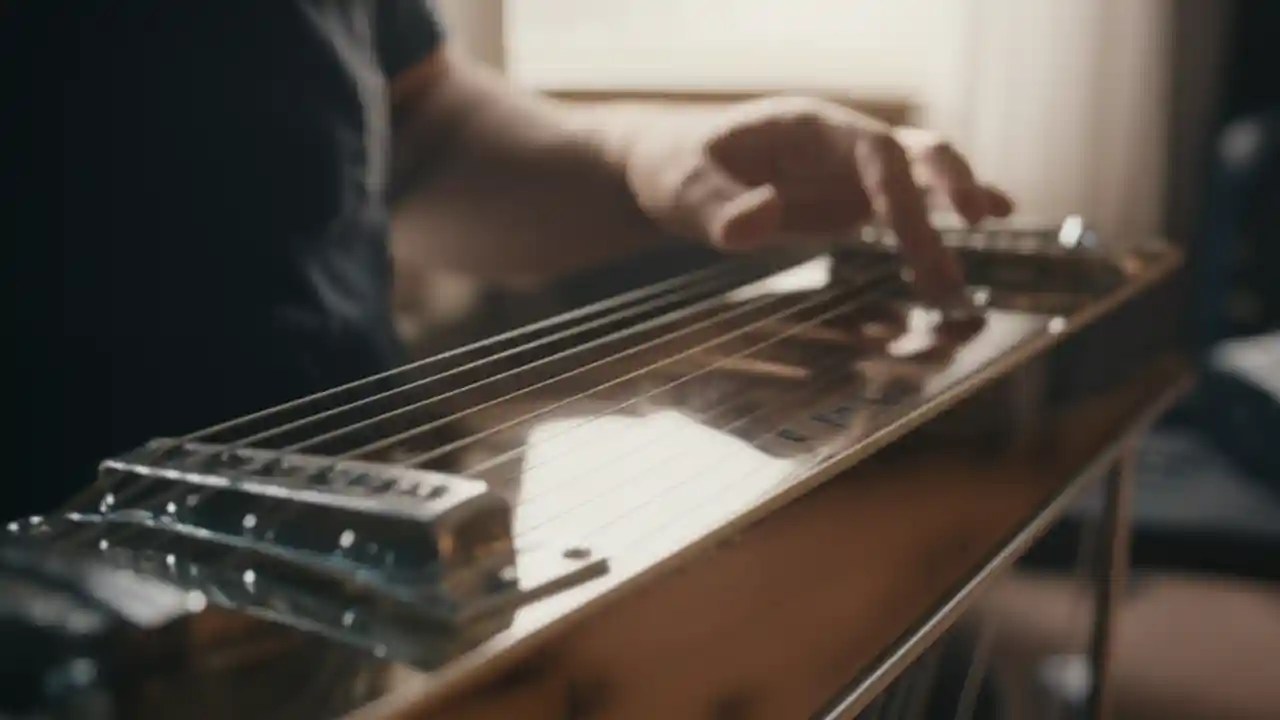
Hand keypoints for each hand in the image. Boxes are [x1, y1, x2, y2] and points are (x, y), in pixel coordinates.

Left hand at [621, 97, 1012, 304]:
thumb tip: (766, 218)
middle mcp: (842, 142)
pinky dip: (951, 208)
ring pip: (924, 174)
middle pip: (916, 151)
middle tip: (973, 234)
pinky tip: (999, 216)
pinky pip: (912, 199)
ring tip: (977, 257)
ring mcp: (851, 171)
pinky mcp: (851, 200)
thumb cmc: (675, 171)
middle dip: (950, 190)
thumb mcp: (682, 188)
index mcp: (809, 127)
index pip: (874, 151)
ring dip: (956, 208)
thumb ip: (719, 207)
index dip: (901, 192)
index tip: (915, 238)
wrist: (670, 171)